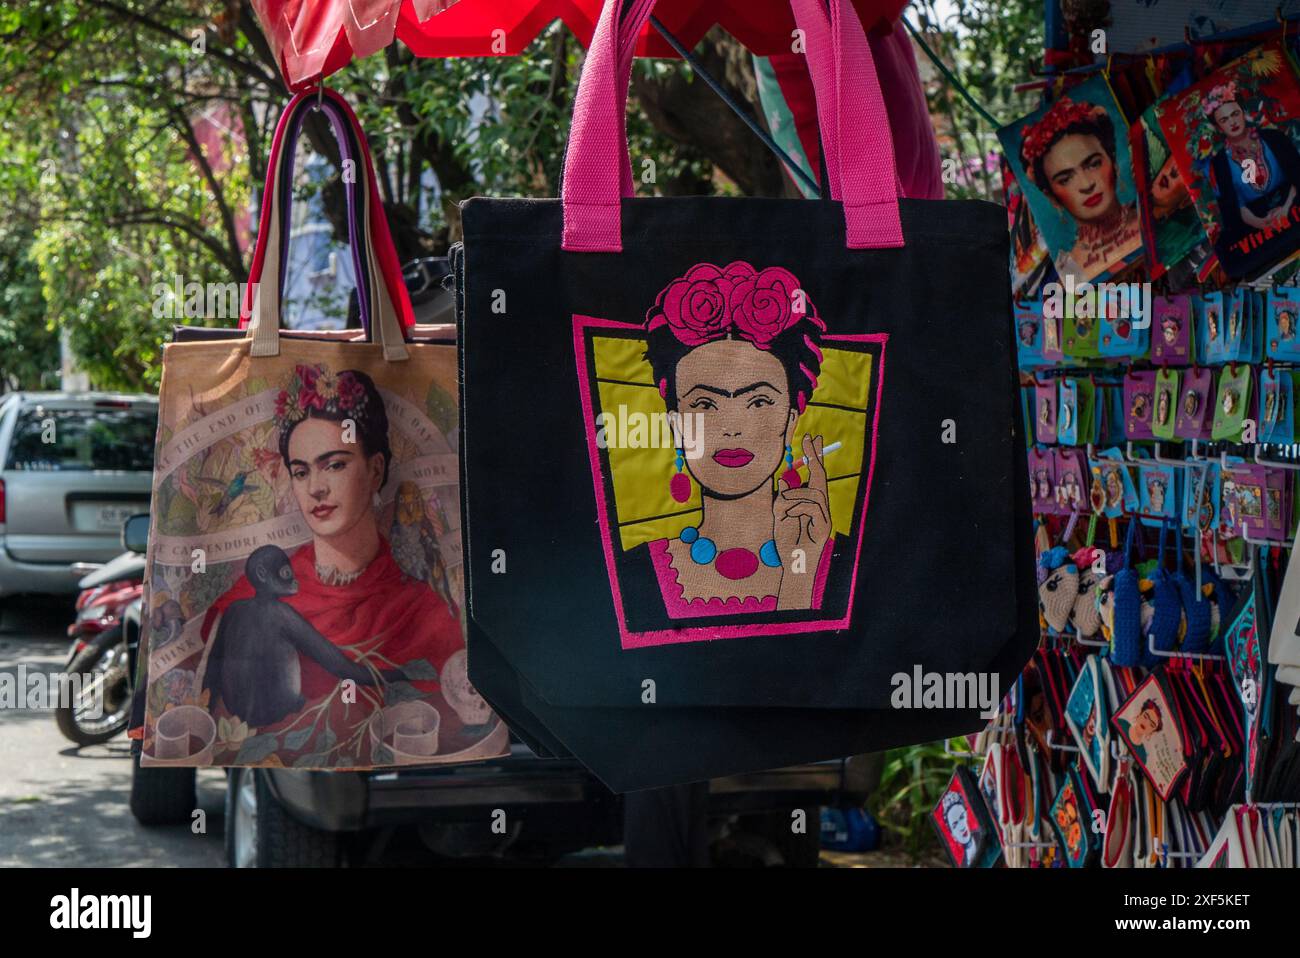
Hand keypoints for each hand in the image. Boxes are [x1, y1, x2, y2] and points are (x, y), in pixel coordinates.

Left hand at [773, 434, 830, 609]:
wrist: (794, 565)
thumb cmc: (786, 542)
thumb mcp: (779, 515)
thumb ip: (783, 499)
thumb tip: (785, 480)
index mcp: (810, 503)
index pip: (814, 475)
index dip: (813, 457)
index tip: (811, 439)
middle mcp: (821, 507)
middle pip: (821, 477)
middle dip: (815, 456)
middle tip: (810, 438)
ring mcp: (825, 516)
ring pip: (813, 492)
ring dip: (794, 497)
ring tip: (782, 508)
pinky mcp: (825, 526)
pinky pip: (812, 506)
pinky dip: (797, 509)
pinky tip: (790, 518)